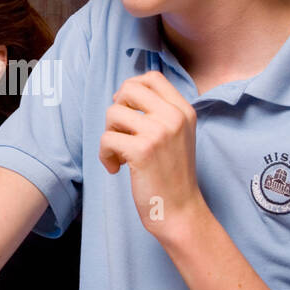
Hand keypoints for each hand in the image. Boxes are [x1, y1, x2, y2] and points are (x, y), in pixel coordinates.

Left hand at [98, 71, 204, 236]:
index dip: (131, 90)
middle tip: (121, 132)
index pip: (152, 78)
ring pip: (113, 113)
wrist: (180, 211)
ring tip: (120, 154)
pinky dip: (105, 155)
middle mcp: (174, 117)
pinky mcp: (142, 150)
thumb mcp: (177, 135)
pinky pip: (107, 139)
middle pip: (129, 89)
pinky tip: (117, 168)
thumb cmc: (172, 175)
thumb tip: (122, 94)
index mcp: (184, 110)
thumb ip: (159, 113)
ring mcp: (159, 132)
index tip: (128, 112)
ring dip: (109, 135)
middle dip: (117, 110)